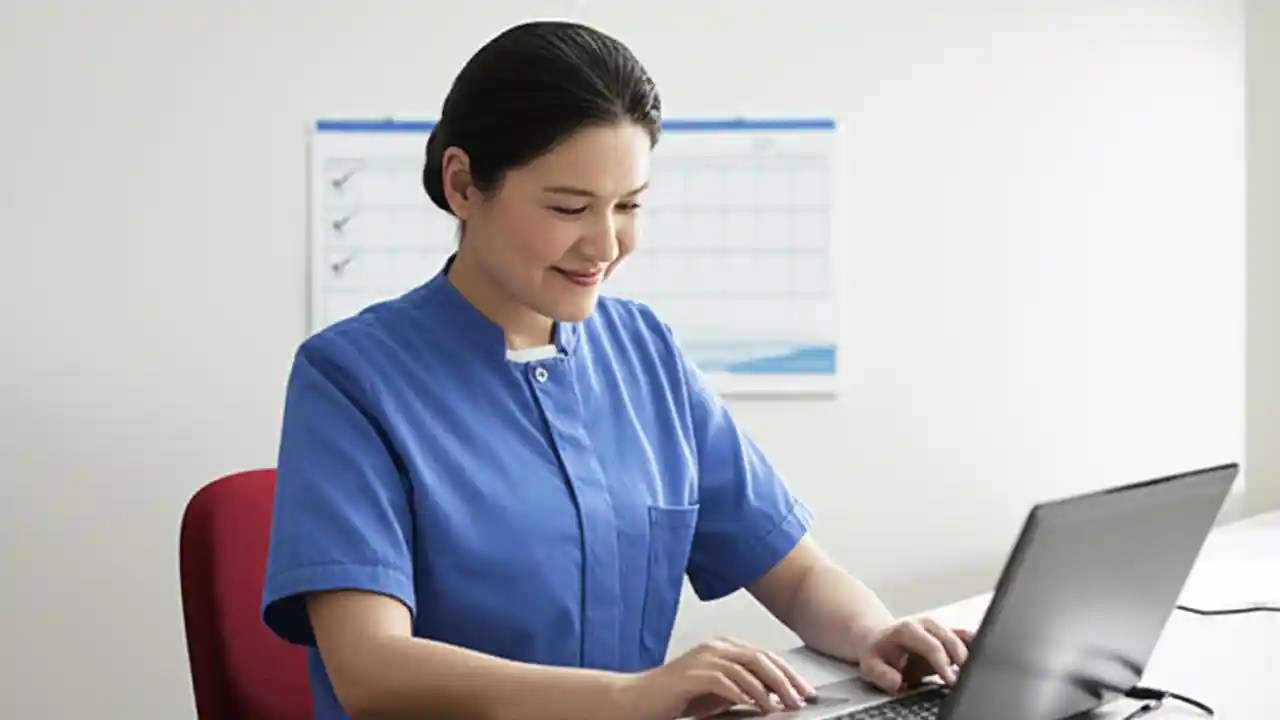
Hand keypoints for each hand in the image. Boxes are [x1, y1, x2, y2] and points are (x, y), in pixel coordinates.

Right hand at [617, 637, 818, 718]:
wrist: (637, 699)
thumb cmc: (676, 697)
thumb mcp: (718, 693)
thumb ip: (742, 689)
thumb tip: (774, 696)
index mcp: (723, 648)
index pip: (764, 656)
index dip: (788, 674)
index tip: (805, 691)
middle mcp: (716, 647)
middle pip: (760, 658)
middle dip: (785, 680)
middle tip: (801, 699)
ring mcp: (703, 658)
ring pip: (747, 667)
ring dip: (770, 688)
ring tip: (783, 705)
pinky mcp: (692, 674)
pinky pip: (726, 681)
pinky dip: (745, 694)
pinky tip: (757, 705)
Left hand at [856, 617, 974, 694]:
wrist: (879, 641)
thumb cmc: (878, 653)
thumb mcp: (871, 666)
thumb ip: (882, 674)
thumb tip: (897, 681)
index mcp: (907, 629)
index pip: (931, 646)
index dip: (943, 663)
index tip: (951, 679)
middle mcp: (925, 624)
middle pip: (950, 639)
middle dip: (960, 659)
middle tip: (965, 678)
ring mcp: (938, 627)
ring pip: (961, 635)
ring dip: (970, 652)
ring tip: (976, 668)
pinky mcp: (947, 632)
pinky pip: (965, 635)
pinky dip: (974, 643)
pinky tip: (980, 654)